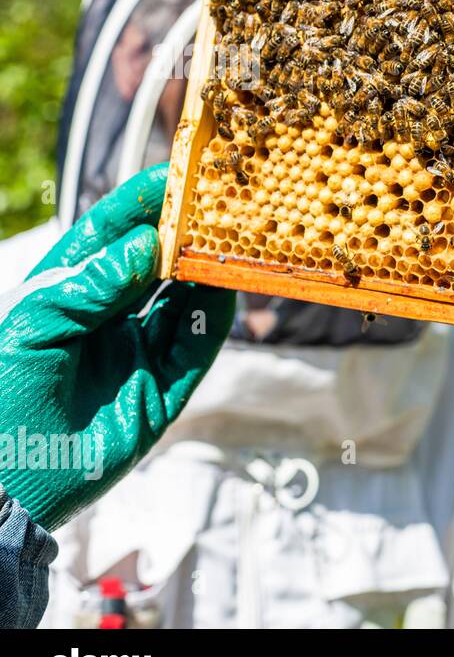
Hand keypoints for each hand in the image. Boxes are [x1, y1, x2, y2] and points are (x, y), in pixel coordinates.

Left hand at [0, 164, 233, 530]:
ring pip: (183, 300)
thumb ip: (91, 284)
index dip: (140, 204)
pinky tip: (224, 291)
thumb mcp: (36, 324)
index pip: (110, 236)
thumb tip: (148, 245)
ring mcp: (137, 353)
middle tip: (217, 205)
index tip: (174, 175)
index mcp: (70, 294)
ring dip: (207, 271)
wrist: (9, 480)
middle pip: (155, 263)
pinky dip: (213, 318)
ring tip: (228, 243)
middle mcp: (108, 317)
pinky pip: (196, 348)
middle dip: (184, 233)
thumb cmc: (4, 393)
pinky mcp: (162, 391)